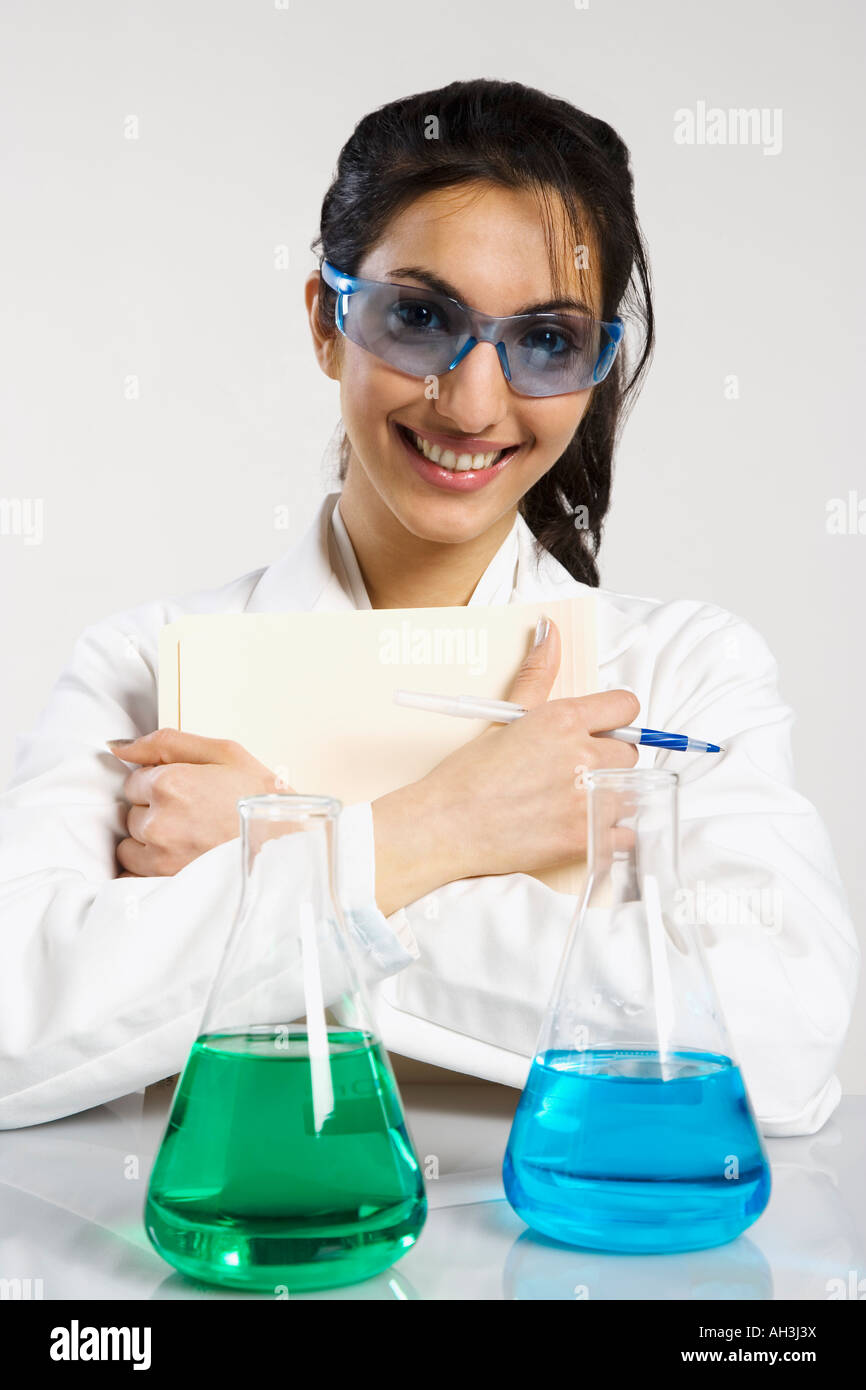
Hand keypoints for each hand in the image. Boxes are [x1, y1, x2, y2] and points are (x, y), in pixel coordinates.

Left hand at [107, 729, 286, 876]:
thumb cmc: (261, 798)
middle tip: (195, 814)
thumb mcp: (224, 753)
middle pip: (131, 811)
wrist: (288, 847)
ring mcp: (160, 855)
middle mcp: (159, 820)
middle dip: (155, 811)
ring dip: (150, 841)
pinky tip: (181, 860)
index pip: (134, 780)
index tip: (189, 791)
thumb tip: (118, 747)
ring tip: (189, 838)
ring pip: (129, 844)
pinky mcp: (164, 882)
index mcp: (170, 782)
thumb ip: (166, 742)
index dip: (161, 783)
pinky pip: (133, 873)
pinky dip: (150, 868)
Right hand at [372, 618, 637, 911]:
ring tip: (573, 801)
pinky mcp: (586, 838)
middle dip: (608, 759)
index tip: (602, 729)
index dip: (614, 718)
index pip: (625, 706)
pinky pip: (626, 834)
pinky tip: (580, 827)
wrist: (446, 827)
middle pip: (629, 752)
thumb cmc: (467, 776)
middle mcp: (581, 756)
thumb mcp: (504, 717)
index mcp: (562, 720)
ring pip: (630, 792)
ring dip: (609, 796)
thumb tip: (550, 631)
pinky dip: (609, 833)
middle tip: (574, 770)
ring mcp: (587, 800)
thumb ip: (537, 674)